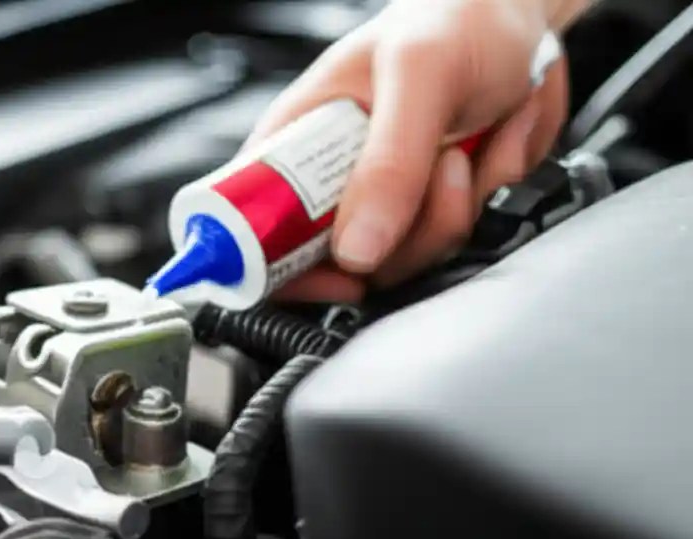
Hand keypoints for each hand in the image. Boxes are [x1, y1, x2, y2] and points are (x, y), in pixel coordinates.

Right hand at [247, 0, 586, 301]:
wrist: (527, 18)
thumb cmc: (456, 18)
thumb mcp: (418, 74)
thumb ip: (388, 164)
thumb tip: (357, 251)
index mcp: (299, 140)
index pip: (255, 222)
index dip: (278, 261)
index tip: (331, 270)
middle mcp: (336, 179)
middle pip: (337, 259)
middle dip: (400, 236)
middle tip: (438, 172)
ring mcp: (388, 198)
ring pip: (403, 257)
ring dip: (455, 209)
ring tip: (466, 146)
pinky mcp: (436, 207)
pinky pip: (458, 238)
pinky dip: (490, 192)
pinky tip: (494, 142)